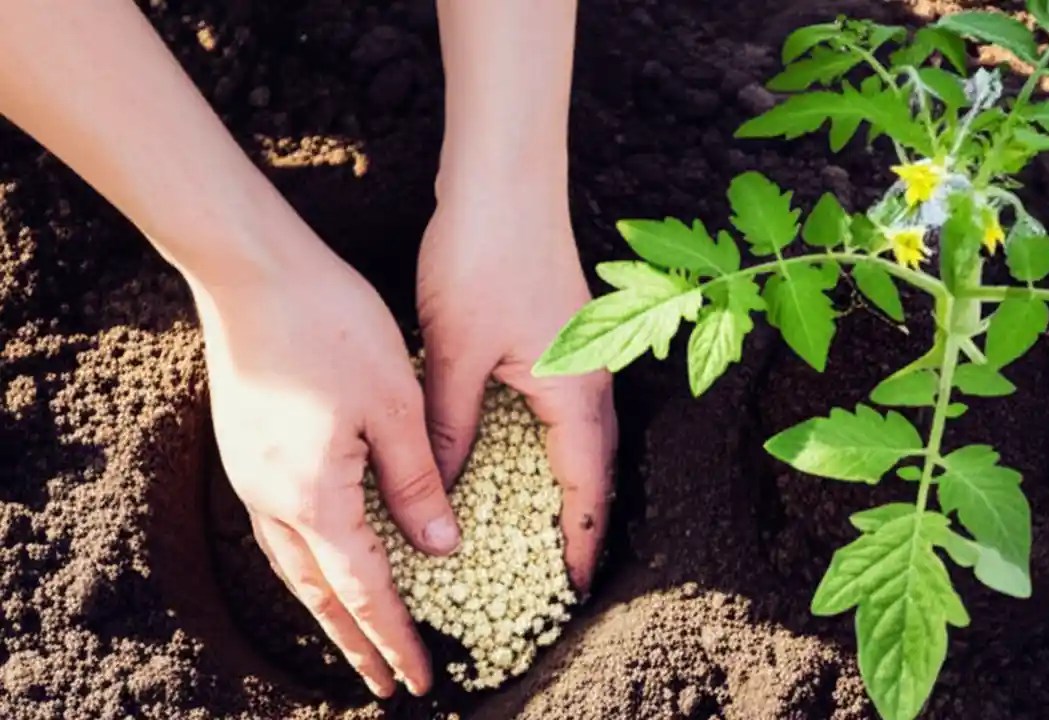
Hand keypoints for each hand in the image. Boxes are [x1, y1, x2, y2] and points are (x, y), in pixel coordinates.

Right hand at [190, 239, 458, 697]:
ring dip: (326, 609)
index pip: (366, 591)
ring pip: (291, 566)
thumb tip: (440, 551)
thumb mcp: (396, 407)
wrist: (251, 272)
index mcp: (316, 496)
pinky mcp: (243, 450)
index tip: (420, 678)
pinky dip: (306, 563)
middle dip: (354, 643)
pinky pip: (277, 529)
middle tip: (382, 684)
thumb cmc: (332, 328)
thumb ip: (417, 485)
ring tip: (352, 639)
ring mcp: (250, 475)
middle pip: (318, 594)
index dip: (395, 638)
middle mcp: (273, 499)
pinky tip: (321, 558)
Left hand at [417, 176, 615, 590]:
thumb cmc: (483, 259)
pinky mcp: (568, 336)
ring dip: (570, 483)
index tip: (570, 586)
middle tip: (560, 567)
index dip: (577, 539)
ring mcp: (585, 355)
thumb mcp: (453, 355)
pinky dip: (555, 445)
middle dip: (581, 520)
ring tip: (545, 524)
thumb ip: (451, 428)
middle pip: (597, 468)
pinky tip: (524, 453)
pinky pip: (569, 409)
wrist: (505, 181)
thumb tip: (442, 491)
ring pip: (584, 438)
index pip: (585, 487)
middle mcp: (593, 379)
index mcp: (575, 392)